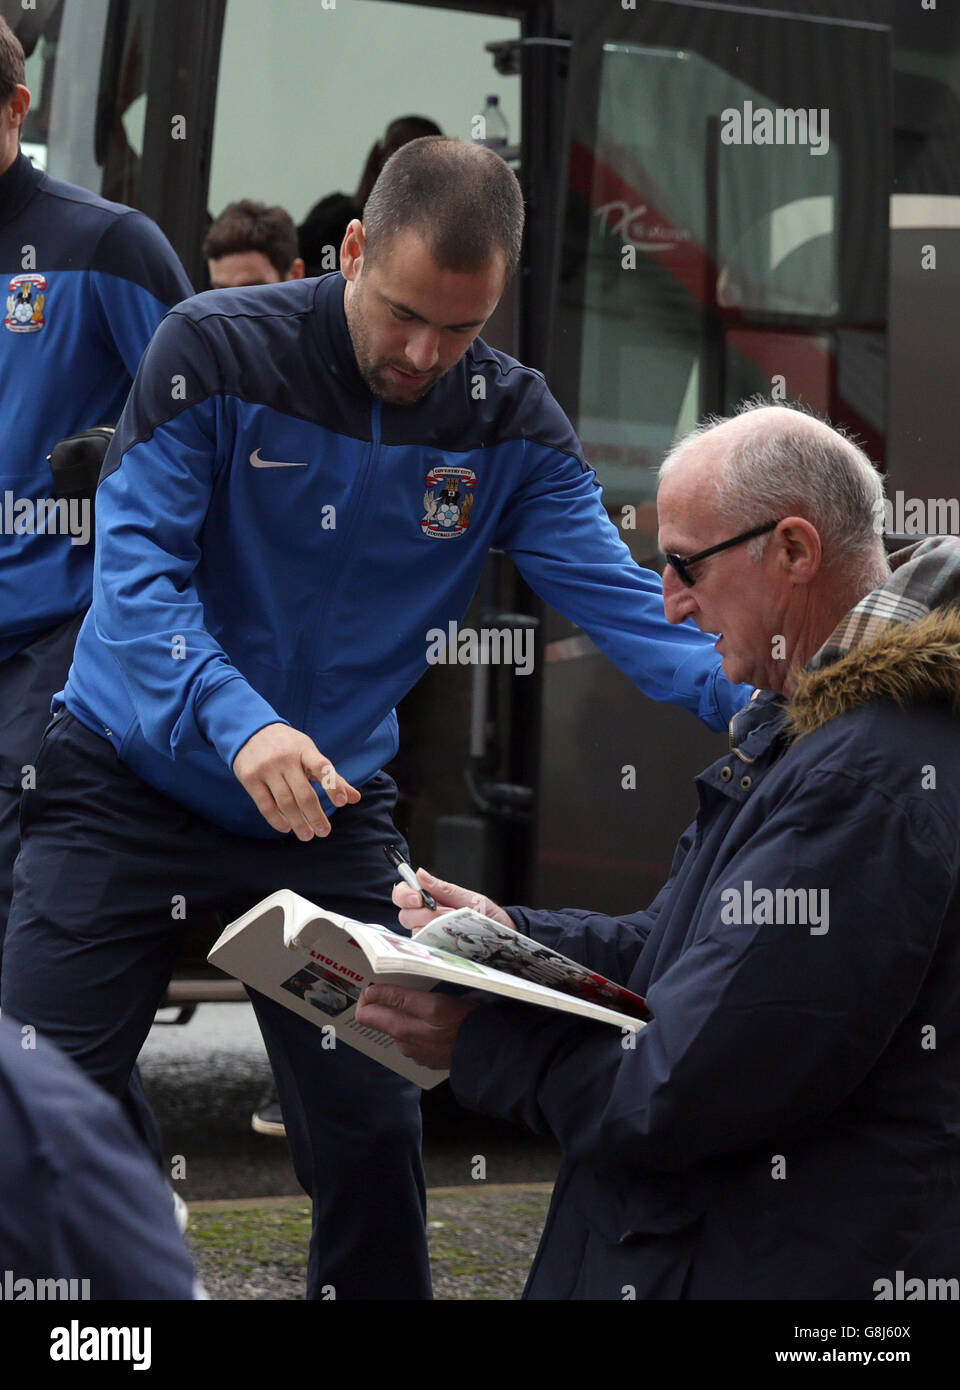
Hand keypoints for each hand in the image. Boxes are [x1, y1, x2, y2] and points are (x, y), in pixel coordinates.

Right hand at [232, 723, 359, 838]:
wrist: (250, 731)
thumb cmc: (288, 746)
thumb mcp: (310, 754)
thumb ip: (331, 777)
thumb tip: (355, 798)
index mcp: (304, 749)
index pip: (322, 767)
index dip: (333, 785)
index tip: (341, 803)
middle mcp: (285, 758)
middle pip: (303, 793)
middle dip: (315, 815)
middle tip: (324, 832)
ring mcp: (266, 768)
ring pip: (285, 802)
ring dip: (298, 822)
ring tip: (308, 835)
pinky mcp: (250, 778)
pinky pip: (265, 805)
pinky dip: (277, 820)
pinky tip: (286, 827)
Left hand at [355, 985, 477, 1070]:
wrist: (488, 1052)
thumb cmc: (463, 1023)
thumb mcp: (433, 1003)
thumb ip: (399, 998)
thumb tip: (371, 992)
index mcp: (401, 1029)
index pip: (365, 1014)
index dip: (368, 997)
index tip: (378, 983)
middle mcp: (404, 1044)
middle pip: (383, 1020)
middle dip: (389, 1003)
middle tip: (407, 988)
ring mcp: (416, 1053)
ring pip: (402, 1028)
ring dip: (409, 1015)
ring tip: (430, 1005)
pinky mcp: (430, 1058)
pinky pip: (417, 1039)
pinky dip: (422, 1028)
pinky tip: (439, 1023)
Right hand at [392, 869, 513, 934]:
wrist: (501, 934)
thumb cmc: (484, 913)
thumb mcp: (467, 897)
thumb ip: (444, 888)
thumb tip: (420, 874)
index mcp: (428, 898)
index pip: (402, 894)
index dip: (404, 894)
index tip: (417, 897)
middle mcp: (423, 916)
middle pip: (405, 914)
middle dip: (424, 913)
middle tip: (446, 912)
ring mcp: (427, 933)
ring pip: (415, 930)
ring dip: (435, 925)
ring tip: (455, 923)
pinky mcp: (434, 948)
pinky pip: (426, 945)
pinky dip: (438, 939)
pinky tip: (451, 937)